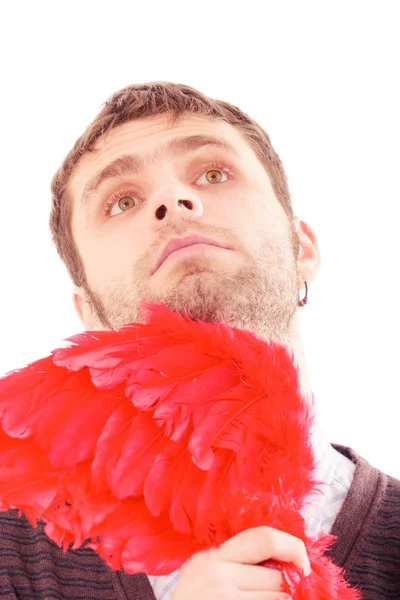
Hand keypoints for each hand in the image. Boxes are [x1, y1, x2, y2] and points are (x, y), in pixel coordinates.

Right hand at [171, 526, 310, 599]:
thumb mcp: (206, 573)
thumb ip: (236, 561)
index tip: (303, 564)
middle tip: (289, 592)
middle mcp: (216, 574)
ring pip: (277, 597)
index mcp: (212, 556)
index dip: (292, 547)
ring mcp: (223, 598)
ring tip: (263, 599)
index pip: (264, 538)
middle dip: (287, 586)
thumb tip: (283, 560)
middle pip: (276, 574)